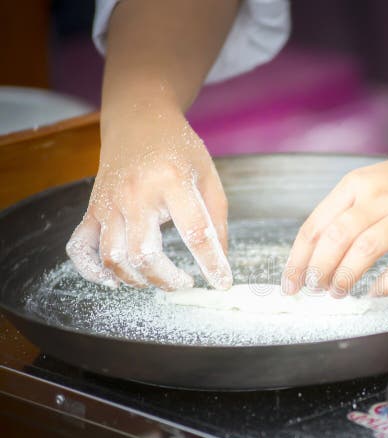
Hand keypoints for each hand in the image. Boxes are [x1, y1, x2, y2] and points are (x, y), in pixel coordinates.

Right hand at [66, 104, 231, 290]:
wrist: (137, 119)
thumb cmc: (178, 149)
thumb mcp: (208, 176)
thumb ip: (216, 220)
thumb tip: (220, 260)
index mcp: (172, 182)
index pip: (195, 232)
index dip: (211, 264)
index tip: (222, 283)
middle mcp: (135, 194)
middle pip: (144, 253)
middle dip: (168, 279)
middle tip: (185, 283)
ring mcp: (109, 203)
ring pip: (113, 257)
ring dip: (138, 279)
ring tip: (158, 278)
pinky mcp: (92, 209)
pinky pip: (80, 247)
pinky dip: (92, 271)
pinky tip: (114, 279)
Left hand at [281, 143, 387, 296]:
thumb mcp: (375, 181)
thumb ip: (348, 211)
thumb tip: (317, 253)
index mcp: (357, 185)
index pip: (315, 226)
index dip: (297, 260)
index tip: (290, 282)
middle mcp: (379, 198)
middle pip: (334, 240)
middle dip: (317, 271)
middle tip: (314, 290)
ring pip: (363, 252)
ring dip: (345, 278)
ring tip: (338, 293)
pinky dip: (385, 285)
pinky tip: (375, 292)